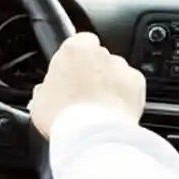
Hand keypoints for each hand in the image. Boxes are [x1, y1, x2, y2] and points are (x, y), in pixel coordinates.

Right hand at [28, 32, 145, 135]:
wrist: (92, 136)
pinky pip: (131, 86)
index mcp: (74, 49)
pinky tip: (114, 112)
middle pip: (98, 57)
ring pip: (116, 71)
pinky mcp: (137, 83)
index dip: (75, 60)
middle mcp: (100, 53)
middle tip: (85, 96)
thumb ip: (46, 89)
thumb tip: (46, 92)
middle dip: (94, 73)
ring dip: (111, 85)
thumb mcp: (40, 102)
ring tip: (100, 109)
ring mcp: (120, 67)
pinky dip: (126, 96)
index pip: (78, 41)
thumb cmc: (64, 118)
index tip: (71, 74)